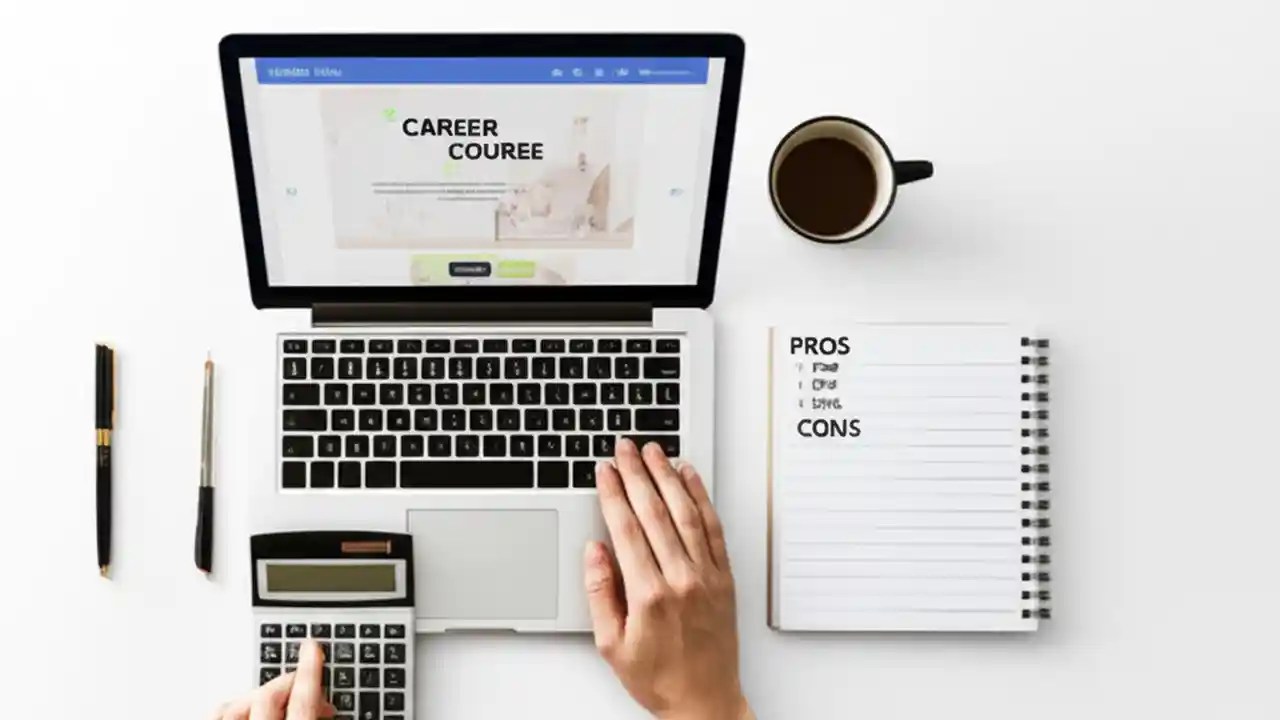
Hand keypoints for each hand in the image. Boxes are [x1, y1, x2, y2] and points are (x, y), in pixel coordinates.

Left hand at [213, 640, 334, 719]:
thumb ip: (316, 716)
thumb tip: (326, 704)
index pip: (302, 701)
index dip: (309, 671)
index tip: (312, 648)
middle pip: (268, 695)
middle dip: (286, 682)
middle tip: (301, 681)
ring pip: (238, 702)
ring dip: (257, 693)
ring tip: (273, 696)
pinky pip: (217, 714)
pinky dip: (230, 706)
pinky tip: (240, 706)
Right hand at [585, 439, 752, 719]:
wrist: (705, 702)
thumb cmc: (658, 679)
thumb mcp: (611, 645)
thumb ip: (600, 594)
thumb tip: (595, 551)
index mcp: (649, 595)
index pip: (627, 529)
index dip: (613, 494)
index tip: (605, 471)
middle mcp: (681, 580)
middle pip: (655, 513)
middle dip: (637, 474)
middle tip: (625, 448)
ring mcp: (707, 576)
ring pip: (686, 514)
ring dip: (668, 478)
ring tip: (655, 453)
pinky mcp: (725, 579)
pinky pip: (714, 529)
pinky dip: (702, 499)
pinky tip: (691, 478)